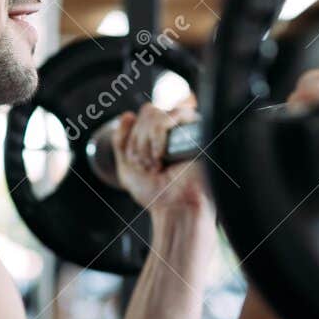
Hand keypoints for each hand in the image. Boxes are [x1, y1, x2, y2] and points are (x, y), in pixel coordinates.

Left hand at [112, 94, 209, 217]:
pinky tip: (161, 157)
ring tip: (156, 164)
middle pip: (148, 111)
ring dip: (146, 142)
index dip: (133, 137)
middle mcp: (176, 130)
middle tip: (147, 165)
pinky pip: (168, 117)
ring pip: (155, 113)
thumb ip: (122, 140)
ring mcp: (186, 128)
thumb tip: (127, 115)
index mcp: (162, 137)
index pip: (143, 116)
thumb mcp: (128, 167)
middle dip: (139, 141)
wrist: (175, 206)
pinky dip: (157, 137)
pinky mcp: (197, 129)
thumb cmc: (157, 193)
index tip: (138, 162)